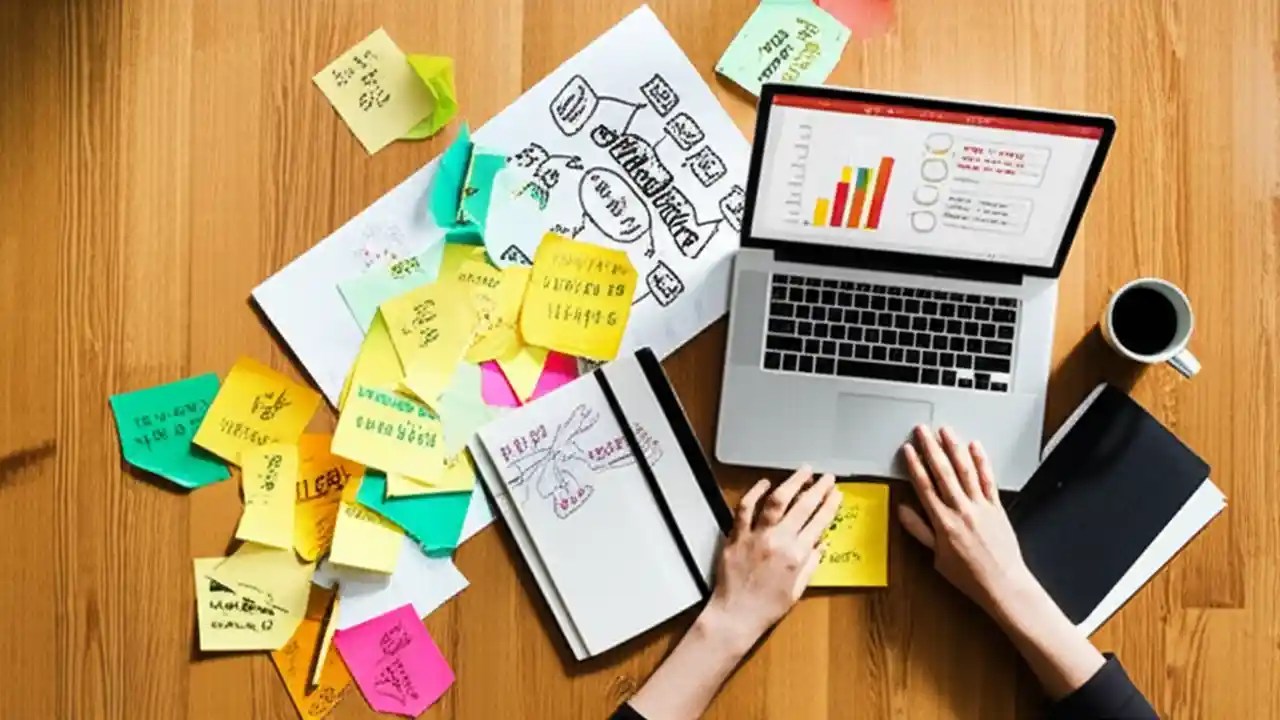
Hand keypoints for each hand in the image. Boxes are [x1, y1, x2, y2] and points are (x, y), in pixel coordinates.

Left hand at [705, 466, 841, 650]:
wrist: (735, 616)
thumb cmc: (766, 608)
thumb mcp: (797, 591)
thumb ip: (810, 565)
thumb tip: (820, 545)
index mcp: (796, 556)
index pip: (819, 523)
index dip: (830, 505)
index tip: (837, 494)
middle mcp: (779, 541)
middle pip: (803, 507)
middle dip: (818, 489)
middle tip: (827, 478)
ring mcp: (757, 536)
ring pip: (777, 501)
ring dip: (792, 483)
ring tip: (803, 471)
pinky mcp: (737, 536)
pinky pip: (745, 508)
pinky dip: (755, 492)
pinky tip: (765, 482)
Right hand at [898, 426, 1036, 618]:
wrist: (1003, 583)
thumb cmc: (969, 575)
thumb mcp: (937, 557)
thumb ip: (920, 531)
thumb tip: (903, 511)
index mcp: (943, 522)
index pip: (924, 487)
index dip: (914, 466)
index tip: (908, 450)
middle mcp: (961, 510)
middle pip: (942, 473)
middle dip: (931, 448)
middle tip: (922, 431)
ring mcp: (980, 506)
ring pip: (965, 471)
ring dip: (954, 448)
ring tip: (946, 431)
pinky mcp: (996, 507)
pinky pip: (988, 480)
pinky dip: (981, 462)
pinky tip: (975, 447)